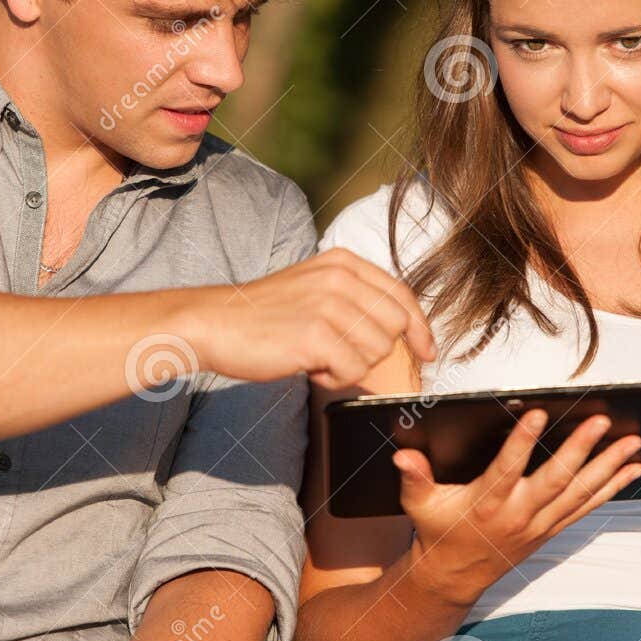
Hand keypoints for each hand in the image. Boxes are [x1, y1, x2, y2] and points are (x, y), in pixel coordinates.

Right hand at [178, 247, 436, 389]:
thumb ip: (351, 299)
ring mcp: (328, 305)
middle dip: (377, 350)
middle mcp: (340, 278)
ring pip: (376, 351)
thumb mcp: (312, 288)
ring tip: (316, 357)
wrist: (212, 323)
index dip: (420, 327)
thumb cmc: (262, 315)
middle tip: (342, 356)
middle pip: (395, 326)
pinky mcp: (316, 335)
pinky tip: (309, 368)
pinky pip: (352, 370)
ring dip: (350, 365)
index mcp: (342, 262)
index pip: (401, 294)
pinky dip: (334, 378)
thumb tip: (395, 333)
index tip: (427, 351)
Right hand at [400, 409, 640, 606]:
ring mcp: (540, 523)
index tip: (538, 413)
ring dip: (608, 467)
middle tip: (601, 422)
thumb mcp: (419, 504)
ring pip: (579, 493)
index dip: (522, 442)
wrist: (454, 576)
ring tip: (633, 443)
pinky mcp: (551, 528)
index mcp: (487, 503)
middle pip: (556, 480)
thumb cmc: (438, 530)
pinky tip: (631, 470)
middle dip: (581, 450)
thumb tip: (403, 456)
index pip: (507, 469)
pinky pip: (586, 507)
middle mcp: (518, 514)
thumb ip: (414, 478)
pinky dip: (611, 488)